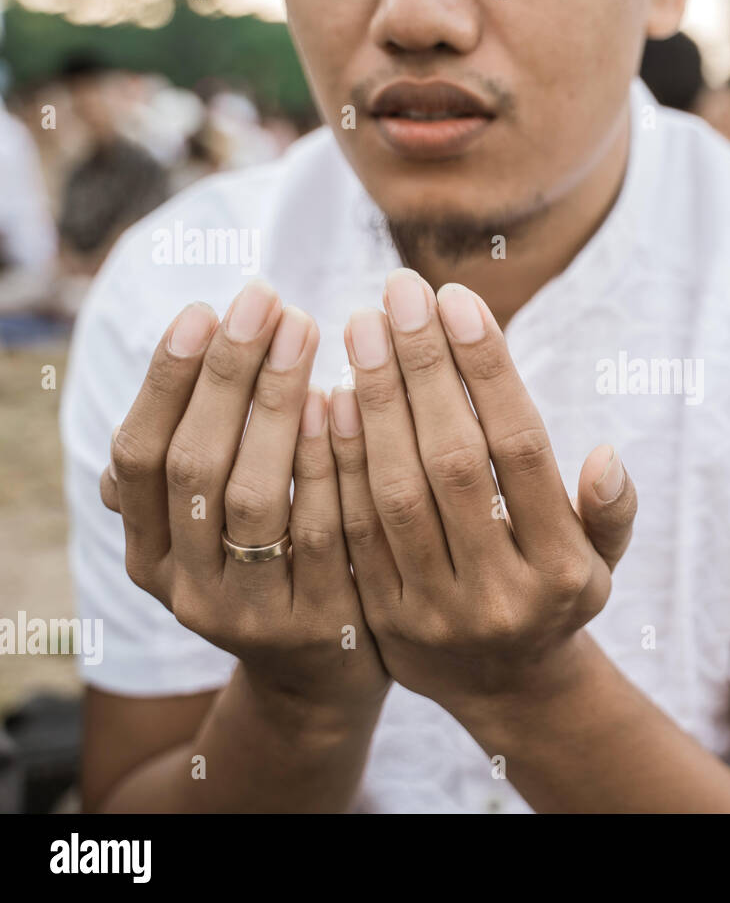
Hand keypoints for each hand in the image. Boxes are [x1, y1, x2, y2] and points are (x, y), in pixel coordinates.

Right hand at [101, 280, 389, 717]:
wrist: (326, 678)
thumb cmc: (273, 574)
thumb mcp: (213, 536)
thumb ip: (190, 470)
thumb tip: (177, 370)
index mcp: (152, 556)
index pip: (140, 458)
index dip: (167, 381)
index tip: (204, 309)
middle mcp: (188, 589)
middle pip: (196, 467)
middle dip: (228, 374)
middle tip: (265, 299)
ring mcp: (253, 612)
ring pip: (255, 496)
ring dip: (275, 403)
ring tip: (304, 330)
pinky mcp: (322, 623)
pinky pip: (326, 529)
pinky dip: (329, 461)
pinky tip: (342, 401)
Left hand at [326, 269, 636, 716]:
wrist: (503, 689)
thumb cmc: (557, 596)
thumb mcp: (603, 563)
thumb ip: (611, 511)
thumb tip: (605, 456)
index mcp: (563, 569)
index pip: (522, 450)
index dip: (488, 370)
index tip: (458, 299)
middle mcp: (500, 593)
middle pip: (454, 461)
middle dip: (422, 368)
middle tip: (397, 291)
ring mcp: (435, 613)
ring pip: (395, 492)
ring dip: (375, 403)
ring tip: (362, 328)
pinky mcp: (380, 621)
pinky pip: (351, 529)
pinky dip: (339, 461)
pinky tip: (330, 397)